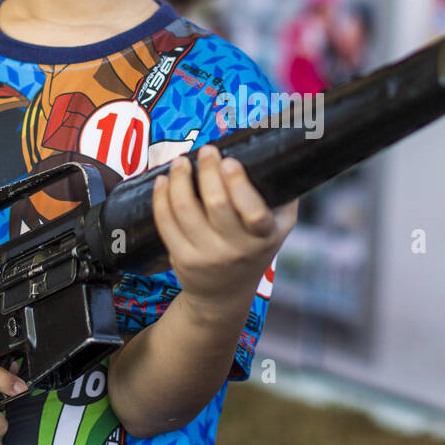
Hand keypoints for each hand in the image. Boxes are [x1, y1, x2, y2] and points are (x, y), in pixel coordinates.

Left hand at [152, 144, 297, 322]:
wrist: (225, 294)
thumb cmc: (254, 249)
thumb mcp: (279, 229)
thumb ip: (283, 196)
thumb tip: (281, 153)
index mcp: (264, 237)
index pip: (254, 212)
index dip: (239, 184)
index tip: (229, 160)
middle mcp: (236, 249)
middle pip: (216, 204)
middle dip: (207, 170)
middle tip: (207, 151)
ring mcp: (206, 256)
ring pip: (185, 209)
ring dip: (179, 179)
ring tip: (181, 161)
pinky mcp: (182, 258)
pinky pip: (165, 222)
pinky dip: (161, 197)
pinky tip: (163, 180)